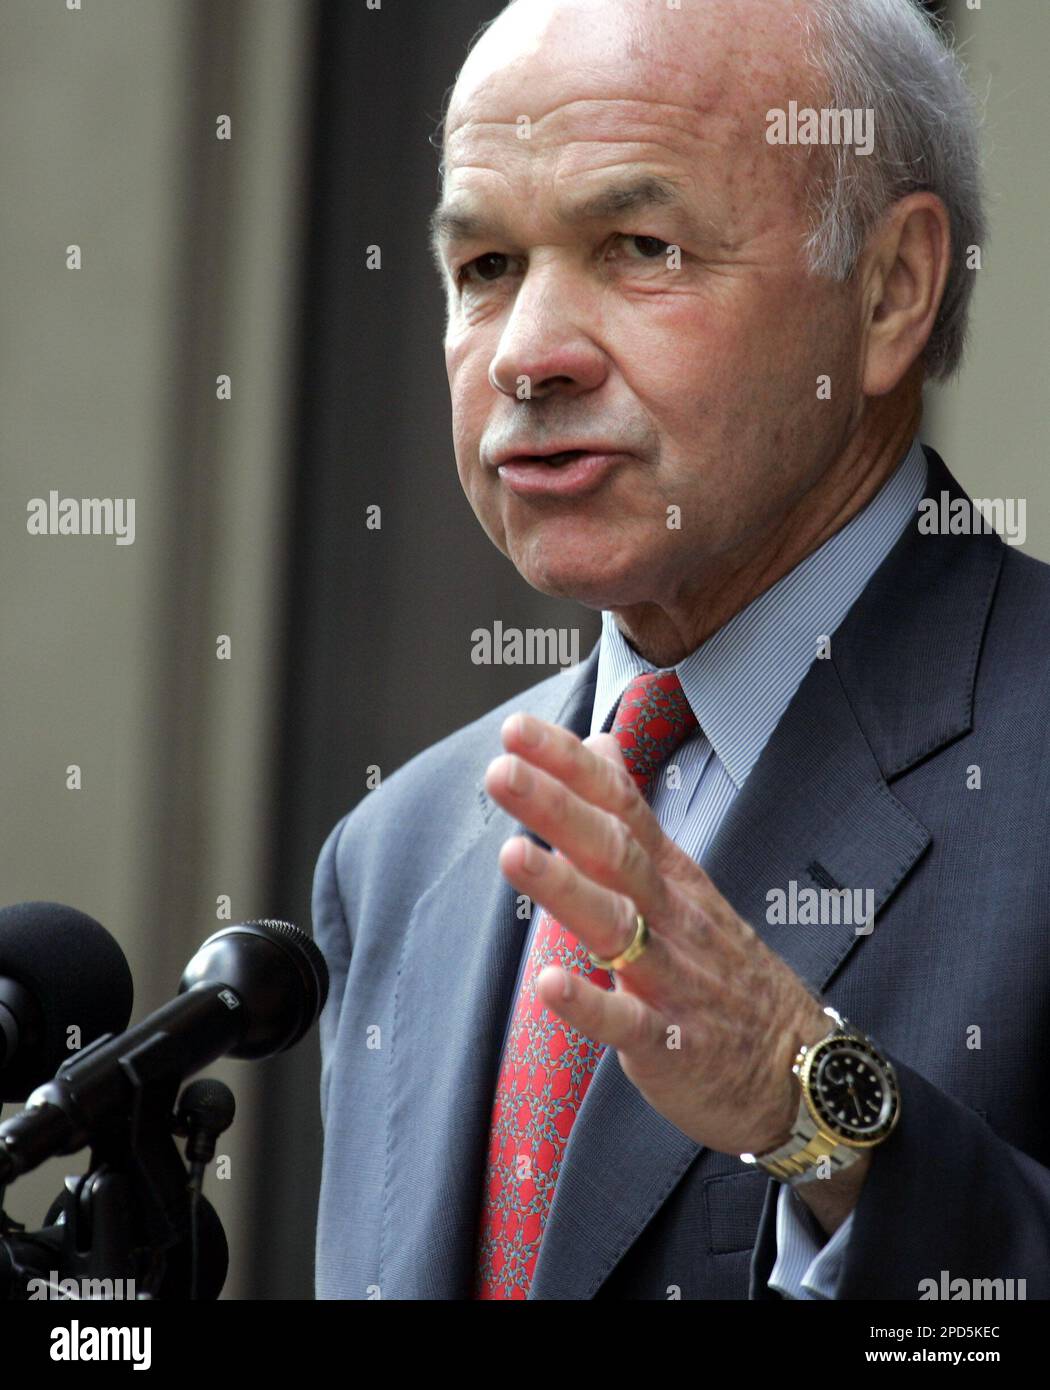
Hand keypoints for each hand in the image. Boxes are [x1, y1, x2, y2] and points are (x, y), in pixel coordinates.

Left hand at [485, 712, 830, 1161]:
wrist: (800, 1068)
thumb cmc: (722, 967)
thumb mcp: (683, 880)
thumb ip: (632, 816)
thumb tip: (598, 743)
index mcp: (670, 875)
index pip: (619, 805)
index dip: (570, 766)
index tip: (517, 731)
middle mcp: (671, 916)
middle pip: (614, 851)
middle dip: (558, 809)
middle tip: (502, 770)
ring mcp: (673, 979)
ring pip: (618, 926)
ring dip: (565, 889)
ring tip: (512, 855)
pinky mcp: (672, 1045)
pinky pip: (629, 1024)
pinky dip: (590, 1005)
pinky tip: (548, 984)